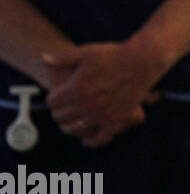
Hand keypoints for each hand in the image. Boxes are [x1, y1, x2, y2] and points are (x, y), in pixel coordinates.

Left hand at [43, 41, 163, 147]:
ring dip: (69, 127)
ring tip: (70, 123)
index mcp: (76, 87)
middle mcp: (87, 103)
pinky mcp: (116, 120)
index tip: (56, 96)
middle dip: (58, 112)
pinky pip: (100, 138)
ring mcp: (102, 114)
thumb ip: (63, 58)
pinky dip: (92, 141)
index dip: (52, 98)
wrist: (142, 62)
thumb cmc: (114, 56)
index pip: (52, 102)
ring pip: (76, 128)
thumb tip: (43, 59)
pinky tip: (86, 140)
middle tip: (62, 109)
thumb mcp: (86, 52)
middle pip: (61, 116)